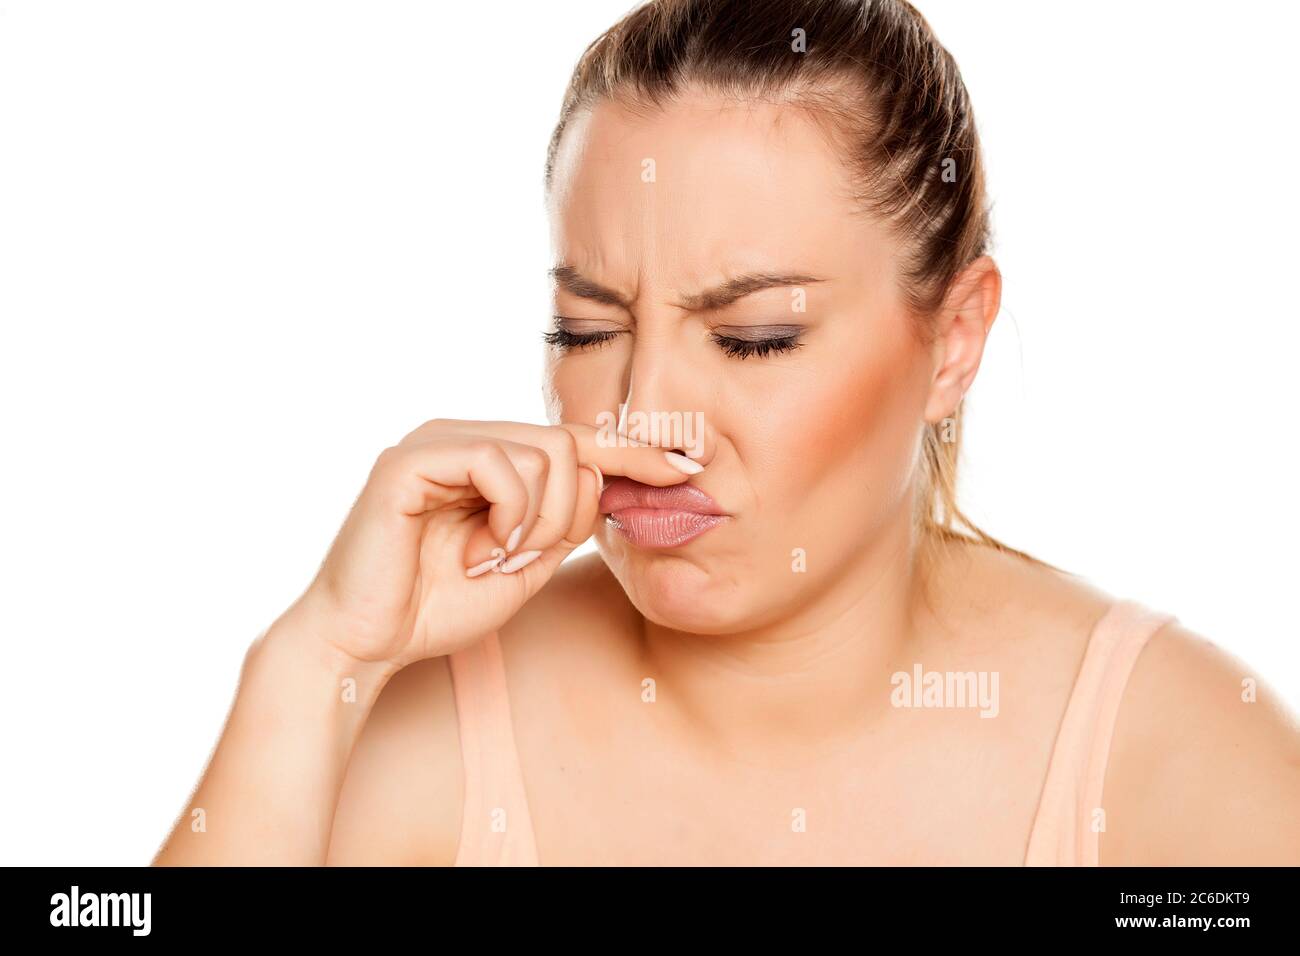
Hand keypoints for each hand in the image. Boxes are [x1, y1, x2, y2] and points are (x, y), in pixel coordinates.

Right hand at [286, 419, 698, 668]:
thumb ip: (566, 518)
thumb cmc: (440, 604)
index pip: (575, 440)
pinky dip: (508, 516)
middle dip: (570, 512)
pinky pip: (500, 462)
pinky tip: (477, 551)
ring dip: (537, 522)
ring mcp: (435, 441)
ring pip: (544, 451)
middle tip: (523, 559)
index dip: (632, 452)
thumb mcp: (526, 560)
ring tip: (492, 559)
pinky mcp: (409, 460)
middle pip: (569, 443)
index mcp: (489, 456)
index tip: (685, 467)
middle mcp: (464, 435)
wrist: (365, 643)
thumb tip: (613, 478)